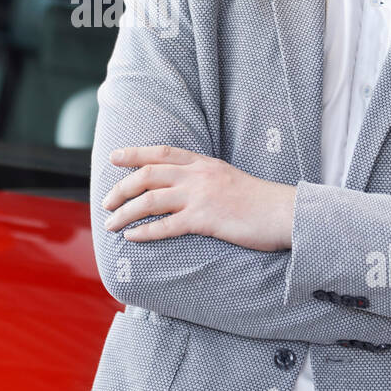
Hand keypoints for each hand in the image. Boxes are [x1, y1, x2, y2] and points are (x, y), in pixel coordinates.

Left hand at [100, 145, 295, 250]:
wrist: (285, 212)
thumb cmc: (261, 202)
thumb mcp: (229, 179)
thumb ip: (206, 179)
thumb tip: (184, 187)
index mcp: (204, 163)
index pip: (162, 152)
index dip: (134, 153)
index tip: (114, 157)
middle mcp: (198, 176)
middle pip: (147, 175)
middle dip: (121, 188)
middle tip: (105, 201)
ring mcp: (200, 197)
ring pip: (150, 200)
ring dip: (125, 212)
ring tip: (110, 223)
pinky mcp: (205, 220)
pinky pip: (166, 226)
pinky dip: (145, 232)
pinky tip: (132, 237)